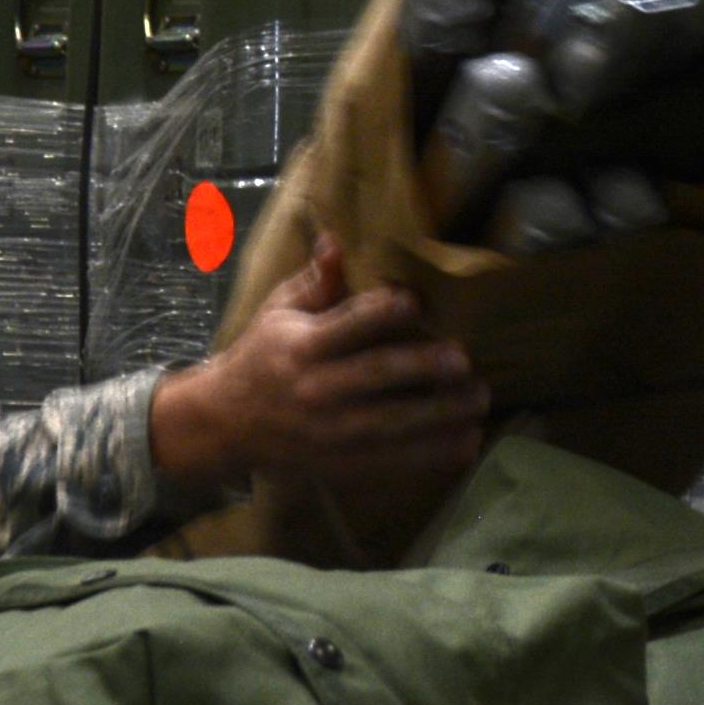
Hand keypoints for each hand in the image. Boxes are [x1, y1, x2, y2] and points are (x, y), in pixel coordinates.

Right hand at [154, 238, 489, 504]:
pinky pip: (392, 462)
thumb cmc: (261, 358)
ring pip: (391, 425)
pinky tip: (466, 443)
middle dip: (422, 369)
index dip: (380, 313)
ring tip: (479, 402)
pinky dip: (432, 456)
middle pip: (375, 377)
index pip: (345, 326)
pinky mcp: (339, 464)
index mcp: (301, 347)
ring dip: (439, 415)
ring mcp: (329, 433)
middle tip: (465, 361)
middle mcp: (315, 390)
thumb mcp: (277, 313)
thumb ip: (314, 282)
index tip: (415, 301)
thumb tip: (335, 240)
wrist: (223, 426)